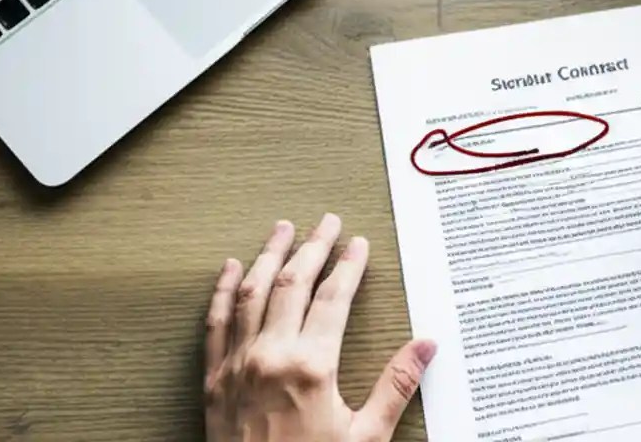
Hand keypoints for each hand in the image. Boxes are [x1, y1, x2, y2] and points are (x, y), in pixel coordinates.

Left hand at [204, 214, 436, 441]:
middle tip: (327, 221)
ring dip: (267, 254)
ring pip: (251, 292)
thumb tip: (426, 345)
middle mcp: (270, 355)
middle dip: (312, 247)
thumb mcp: (365, 437)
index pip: (333, 297)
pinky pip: (215, 321)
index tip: (358, 243)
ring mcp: (237, 364)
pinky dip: (223, 290)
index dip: (348, 265)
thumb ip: (395, 386)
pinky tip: (230, 268)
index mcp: (311, 366)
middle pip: (291, 283)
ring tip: (283, 228)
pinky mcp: (214, 379)